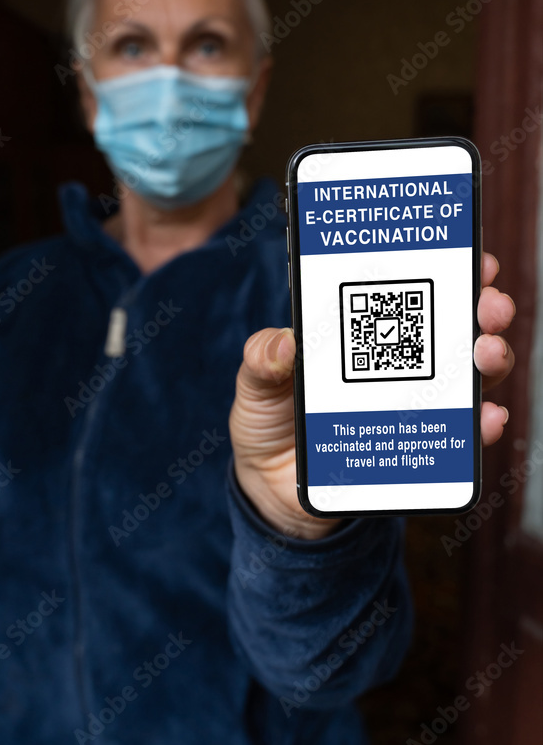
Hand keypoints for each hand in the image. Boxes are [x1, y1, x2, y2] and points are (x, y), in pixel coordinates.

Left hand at [229, 251, 514, 540]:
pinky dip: (478, 425)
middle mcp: (397, 365)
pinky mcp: (418, 448)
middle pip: (453, 328)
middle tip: (487, 305)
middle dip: (481, 309)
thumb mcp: (256, 382)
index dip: (445, 272)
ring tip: (487, 352)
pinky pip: (457, 437)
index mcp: (361, 335)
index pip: (409, 294)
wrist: (271, 486)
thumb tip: (283, 343)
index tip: (467, 257)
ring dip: (488, 359)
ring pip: (467, 375)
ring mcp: (414, 405)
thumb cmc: (269, 419)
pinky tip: (485, 416)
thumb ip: (262, 359)